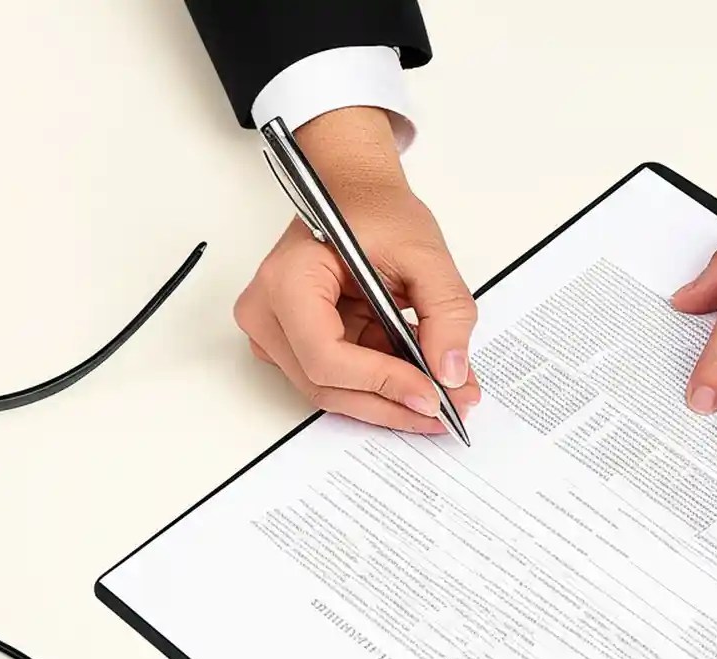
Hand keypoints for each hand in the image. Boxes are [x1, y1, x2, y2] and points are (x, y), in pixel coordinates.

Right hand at [234, 107, 480, 432]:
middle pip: (326, 385)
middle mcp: (267, 311)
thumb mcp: (424, 251)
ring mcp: (275, 331)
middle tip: (449, 408)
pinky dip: (381, 382)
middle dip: (392, 401)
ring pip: (333, 390)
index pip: (325, 356)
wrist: (354, 193)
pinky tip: (420, 378)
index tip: (431, 394)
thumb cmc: (373, 209)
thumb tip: (450, 372)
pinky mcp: (293, 342)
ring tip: (445, 394)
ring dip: (390, 397)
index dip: (381, 383)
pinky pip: (337, 377)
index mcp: (288, 279)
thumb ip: (446, 311)